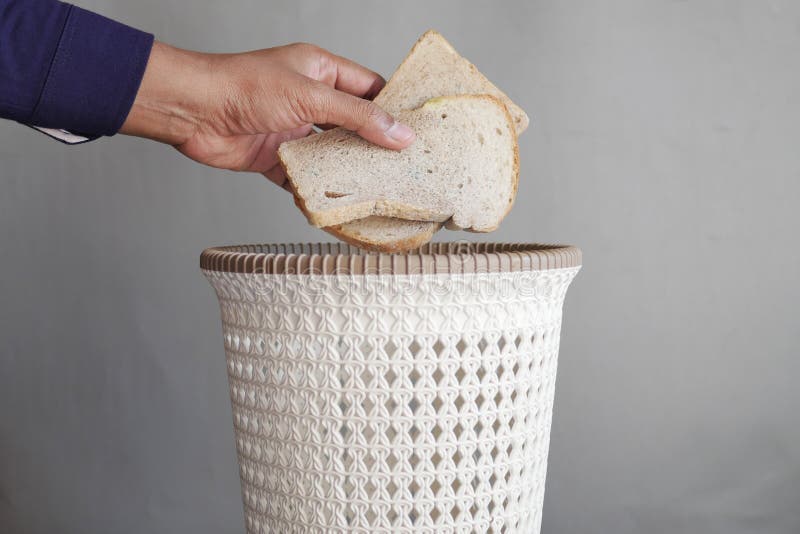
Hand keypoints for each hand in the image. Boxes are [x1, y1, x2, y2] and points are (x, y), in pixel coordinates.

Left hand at [119, 41, 414, 188]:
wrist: (192, 111)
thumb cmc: (245, 86)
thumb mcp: (311, 96)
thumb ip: (357, 117)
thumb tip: (399, 134)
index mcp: (320, 71)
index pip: (368, 88)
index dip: (392, 108)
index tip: (417, 131)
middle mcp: (308, 99)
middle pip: (352, 124)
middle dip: (374, 145)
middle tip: (404, 167)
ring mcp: (292, 129)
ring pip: (330, 152)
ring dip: (346, 169)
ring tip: (377, 189)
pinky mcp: (275, 156)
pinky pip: (303, 176)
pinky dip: (314, 189)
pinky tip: (332, 202)